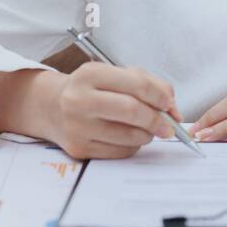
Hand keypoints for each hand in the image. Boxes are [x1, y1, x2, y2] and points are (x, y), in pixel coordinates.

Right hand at [46, 62, 182, 159]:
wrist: (53, 107)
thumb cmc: (92, 90)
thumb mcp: (115, 75)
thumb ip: (149, 85)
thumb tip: (173, 111)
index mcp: (90, 74)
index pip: (136, 85)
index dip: (160, 97)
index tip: (170, 104)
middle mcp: (79, 99)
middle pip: (132, 111)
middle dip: (157, 120)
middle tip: (168, 126)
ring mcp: (77, 126)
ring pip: (129, 136)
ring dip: (147, 135)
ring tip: (146, 129)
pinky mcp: (79, 148)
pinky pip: (120, 152)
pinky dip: (133, 146)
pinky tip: (129, 137)